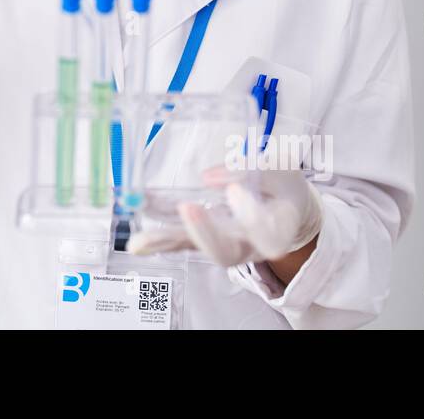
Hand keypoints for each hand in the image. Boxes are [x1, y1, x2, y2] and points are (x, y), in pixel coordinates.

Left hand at [127, 160, 323, 266]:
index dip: (251, 217)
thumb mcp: (283, 170)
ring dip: (167, 243)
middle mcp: (249, 246)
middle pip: (226, 253)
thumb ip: (254, 169)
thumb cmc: (286, 189)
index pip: (267, 234)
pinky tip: (137, 244)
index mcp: (278, 229)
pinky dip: (159, 240)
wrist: (287, 212)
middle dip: (205, 234)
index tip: (235, 191)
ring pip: (196, 250)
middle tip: (187, 207)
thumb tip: (208, 178)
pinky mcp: (204, 239)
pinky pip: (181, 242)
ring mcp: (224, 245)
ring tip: (140, 242)